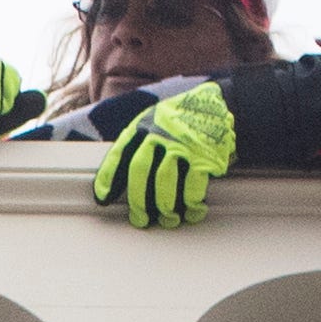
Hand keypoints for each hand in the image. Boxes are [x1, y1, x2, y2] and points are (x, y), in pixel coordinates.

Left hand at [85, 82, 237, 229]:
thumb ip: (137, 143)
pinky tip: (191, 210)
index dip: (108, 179)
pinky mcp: (204, 155)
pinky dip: (192, 204)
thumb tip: (118, 178)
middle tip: (140, 219)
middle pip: (140, 171)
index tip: (103, 199)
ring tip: (168, 219)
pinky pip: (193, 186)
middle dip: (138, 200)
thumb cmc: (180, 119)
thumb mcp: (153, 120)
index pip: (119, 154)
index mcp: (143, 126)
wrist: (217, 102)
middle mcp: (160, 134)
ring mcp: (182, 145)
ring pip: (165, 182)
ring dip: (164, 207)